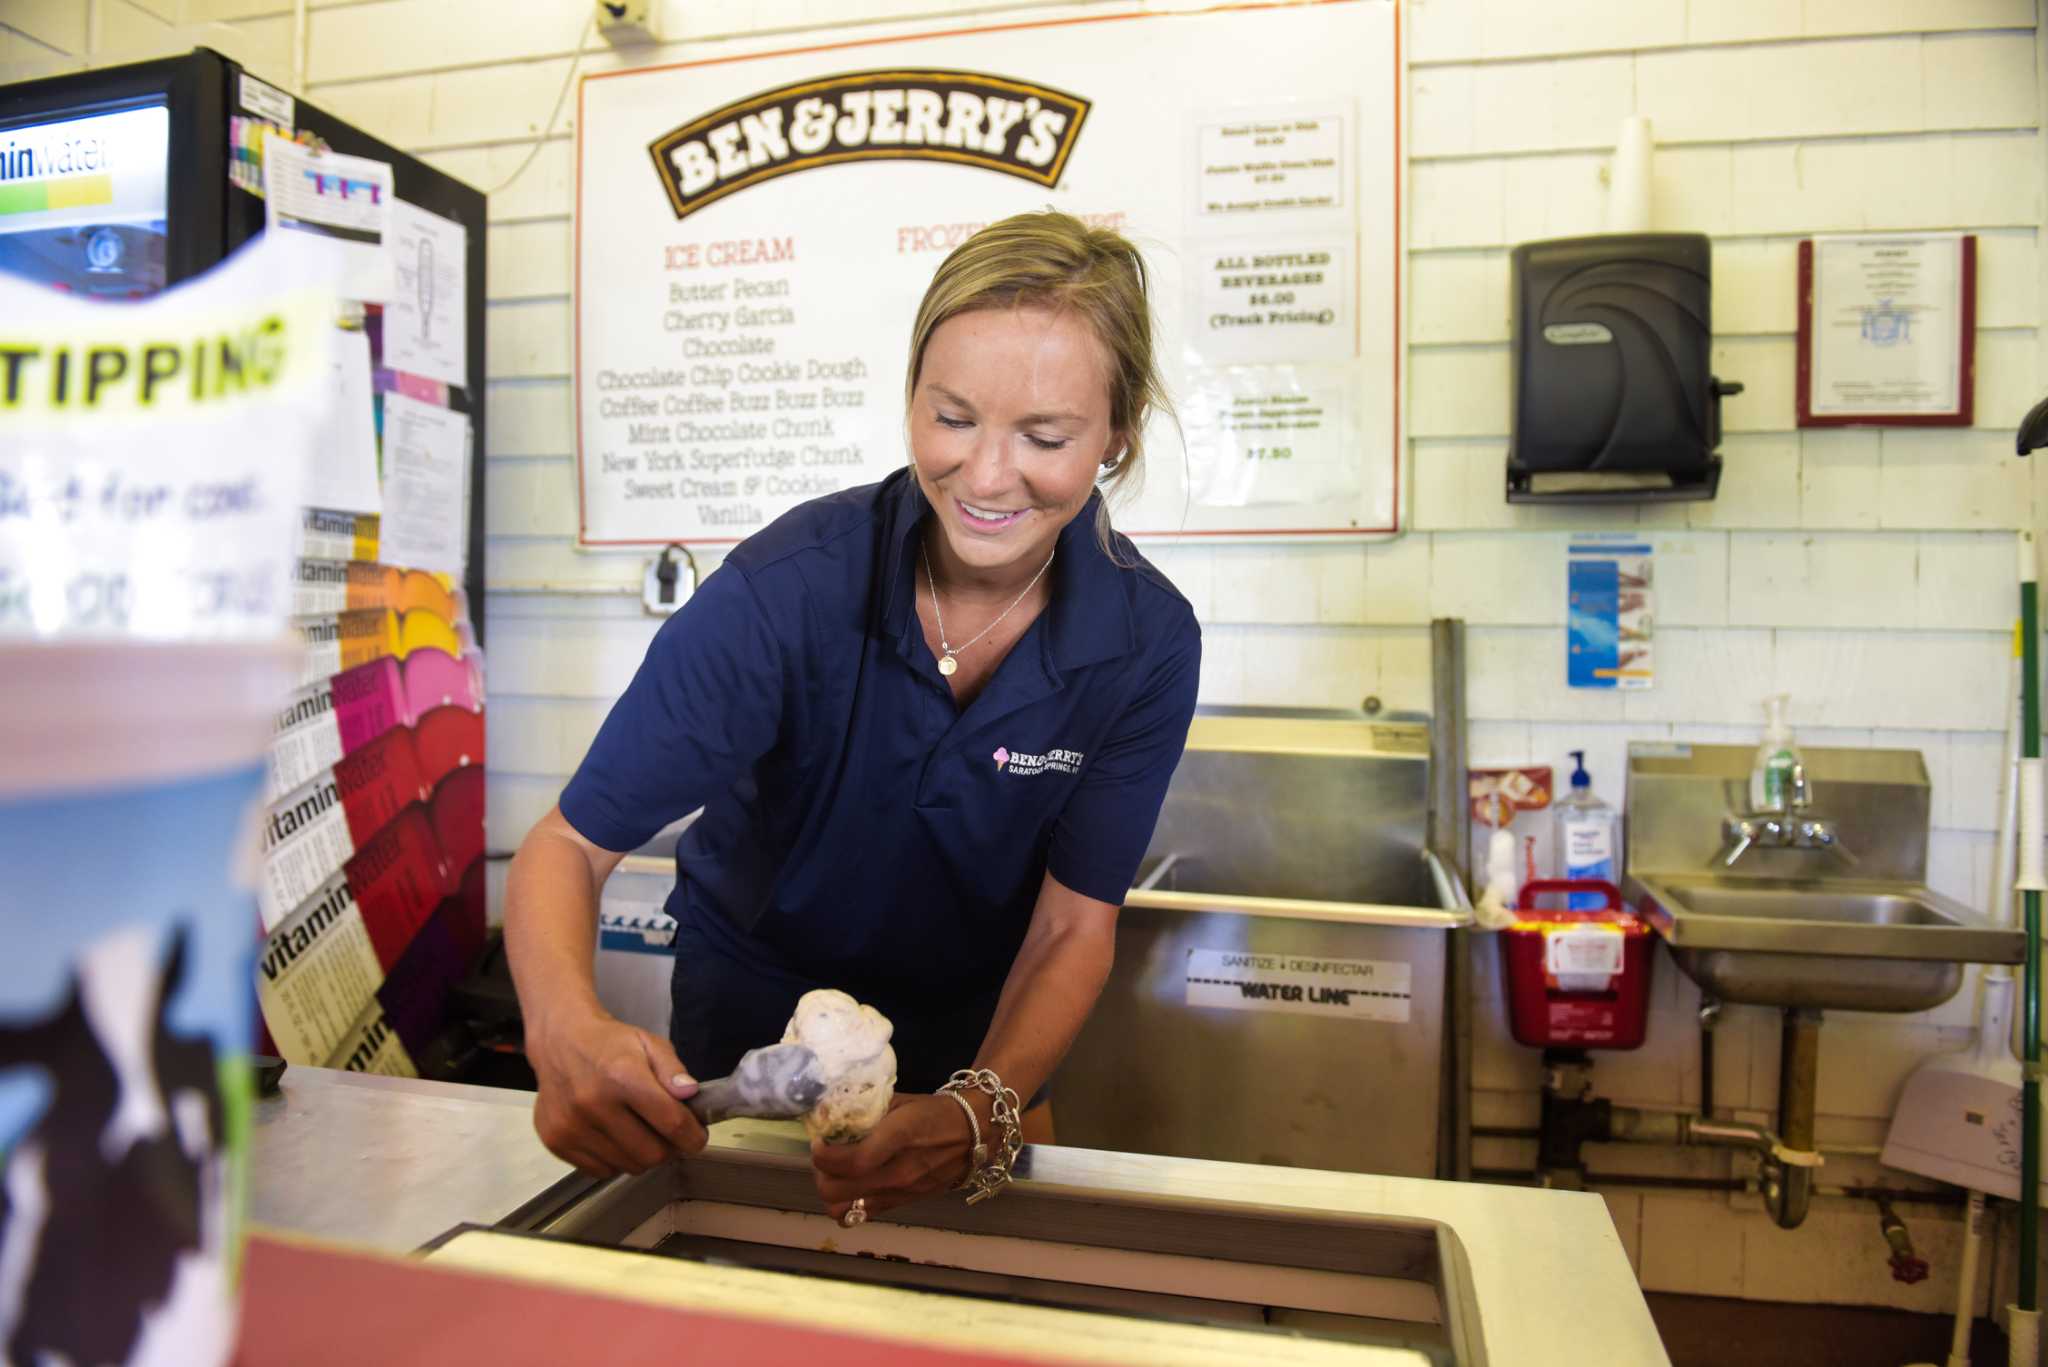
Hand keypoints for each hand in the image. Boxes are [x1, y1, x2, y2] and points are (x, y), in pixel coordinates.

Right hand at [526, 1006, 706, 1176]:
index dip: (693, 1136)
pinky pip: (601, 1171)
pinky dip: (615, 1160)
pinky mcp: (556, 1140)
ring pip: (627, 1166)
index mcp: (623, 1076)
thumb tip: (690, 1095)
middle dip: (669, 1148)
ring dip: (642, 1155)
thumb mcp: (649, 1043)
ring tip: (639, 1132)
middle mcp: (594, 1104)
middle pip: (651, 1153)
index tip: (697, 1137)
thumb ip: (673, 1071)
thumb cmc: (609, 1043)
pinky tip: (615, 1137)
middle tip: (668, 1134)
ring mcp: (572, 1126)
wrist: (559, 1040)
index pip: (671, 1123)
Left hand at [810, 1092, 979, 1222]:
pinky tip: (852, 1184)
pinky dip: (848, 1204)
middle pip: (837, 1191)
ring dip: (832, 1193)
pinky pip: (861, 1216)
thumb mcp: (900, 1101)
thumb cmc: (933, 1112)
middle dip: (821, 1173)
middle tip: (824, 1156)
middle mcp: (898, 1172)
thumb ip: (865, 1110)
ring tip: (836, 1173)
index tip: (818, 1142)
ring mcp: (900, 1193)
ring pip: (843, 1210)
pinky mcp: (902, 1205)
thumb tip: (829, 1114)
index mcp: (899, 1138)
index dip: (823, 1156)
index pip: (851, 1162)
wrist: (973, 1134)